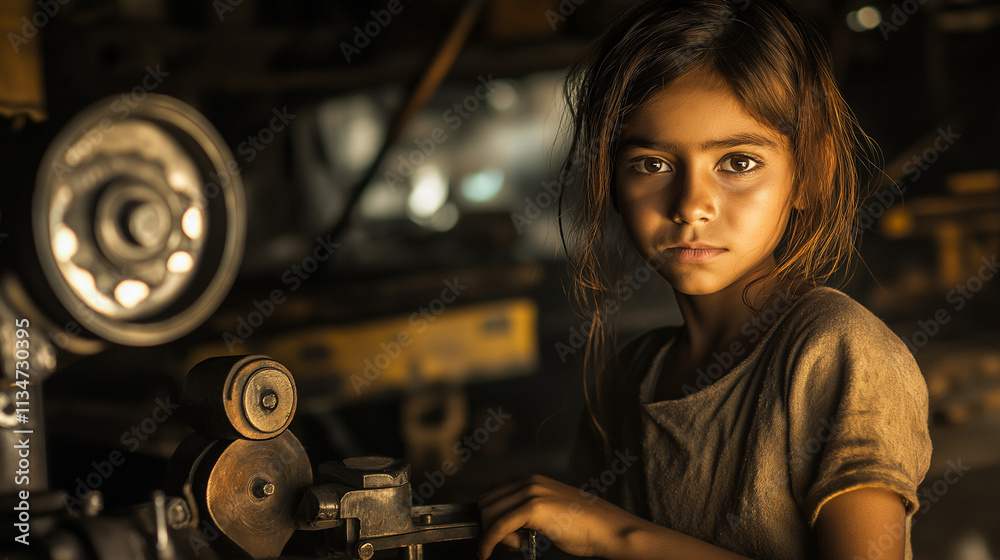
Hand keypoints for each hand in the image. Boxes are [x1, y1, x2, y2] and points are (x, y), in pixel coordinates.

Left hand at [477, 473, 629, 558]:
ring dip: (491, 534)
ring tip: (516, 545)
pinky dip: (488, 542)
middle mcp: (529, 481)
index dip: (491, 516)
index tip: (500, 534)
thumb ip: (528, 513)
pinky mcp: (533, 508)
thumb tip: (507, 530)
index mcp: (532, 480)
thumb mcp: (550, 512)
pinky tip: (486, 553)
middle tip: (511, 542)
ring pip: (488, 513)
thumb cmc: (583, 526)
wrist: (606, 529)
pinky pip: (498, 526)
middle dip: (489, 525)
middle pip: (486, 502)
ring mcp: (531, 493)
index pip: (493, 493)